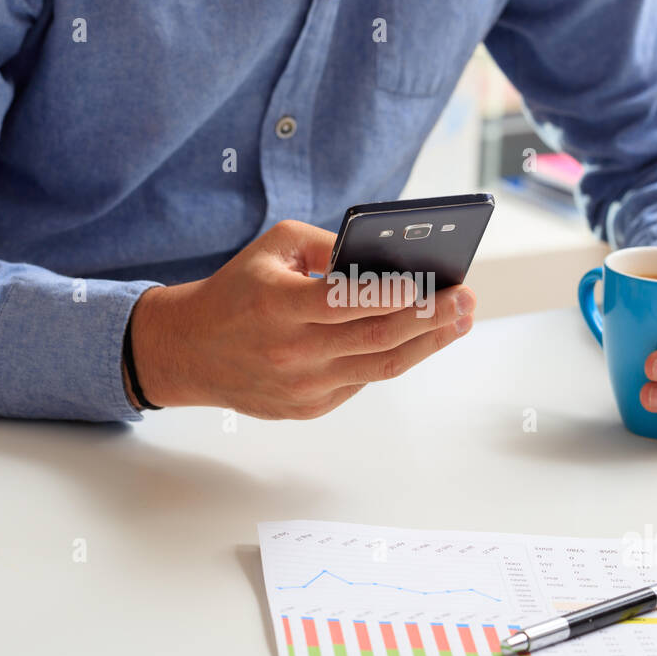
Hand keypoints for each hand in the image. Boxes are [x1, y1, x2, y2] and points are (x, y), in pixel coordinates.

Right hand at [126, 220, 474, 418]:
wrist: (190, 350)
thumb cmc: (238, 290)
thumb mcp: (274, 248)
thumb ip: (330, 247)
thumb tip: (389, 256)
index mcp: (279, 305)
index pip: (349, 302)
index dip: (397, 294)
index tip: (436, 281)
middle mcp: (292, 352)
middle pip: (377, 340)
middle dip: (430, 319)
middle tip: (466, 299)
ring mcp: (302, 387)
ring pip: (380, 368)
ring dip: (427, 344)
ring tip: (459, 321)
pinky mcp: (307, 408)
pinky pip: (362, 381)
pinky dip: (393, 357)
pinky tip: (419, 338)